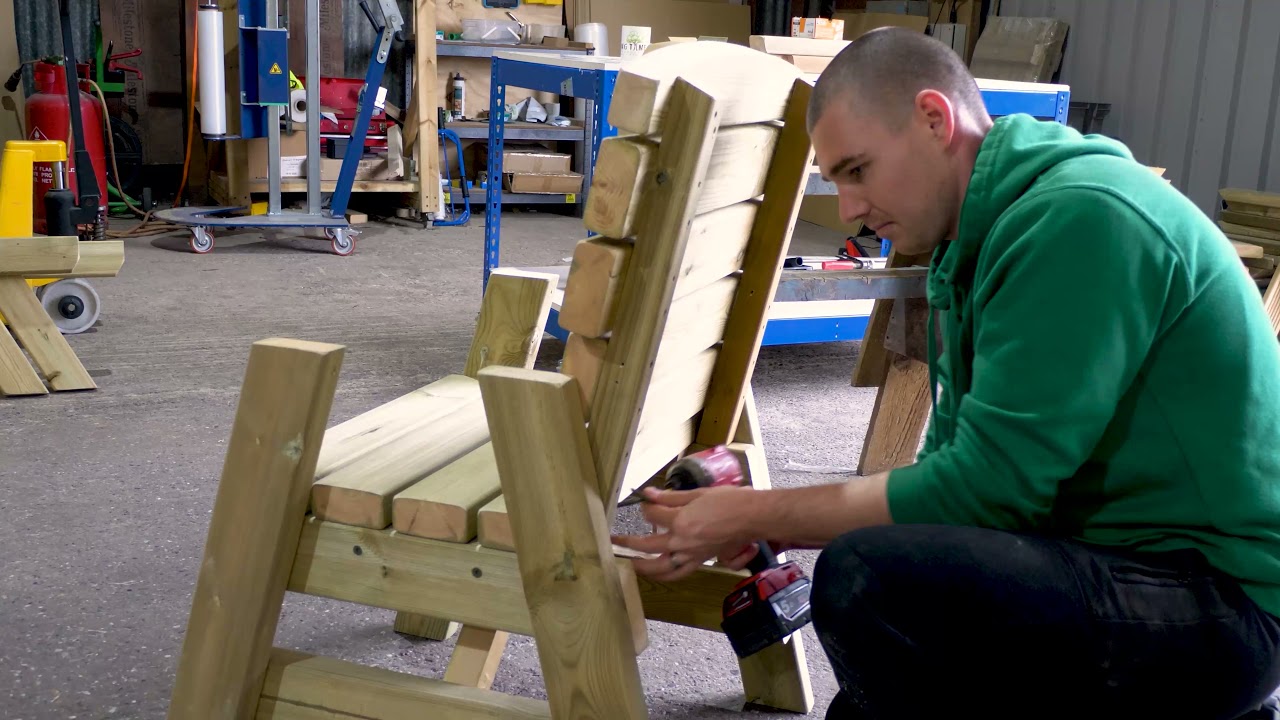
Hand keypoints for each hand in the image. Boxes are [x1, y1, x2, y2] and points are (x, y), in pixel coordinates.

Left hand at [612, 485, 760, 580]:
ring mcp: (690, 554)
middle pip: (647, 545)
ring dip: (642, 566)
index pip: (653, 516)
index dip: (646, 508)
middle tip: (614, 539)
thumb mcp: (697, 493)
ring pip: (660, 567)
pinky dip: (664, 576)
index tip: (644, 503)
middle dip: (628, 541)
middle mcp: (682, 541)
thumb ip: (669, 497)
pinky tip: (657, 573)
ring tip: (630, 562)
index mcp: (681, 521)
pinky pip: (678, 573)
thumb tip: (648, 494)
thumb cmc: (729, 501)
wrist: (751, 517)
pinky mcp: (699, 561)